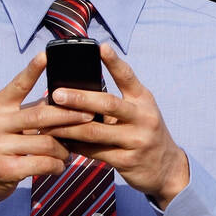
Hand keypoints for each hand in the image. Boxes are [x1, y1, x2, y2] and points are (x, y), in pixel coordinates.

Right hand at [0, 51, 96, 215]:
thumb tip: (64, 98)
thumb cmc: (0, 144)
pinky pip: (43, 164)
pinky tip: (59, 165)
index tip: (46, 54)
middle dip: (70, 115)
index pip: (18, 85)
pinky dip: (57, 165)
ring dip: (64, 148)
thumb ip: (28, 110)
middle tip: (90, 114)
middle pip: (40, 115)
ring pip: (46, 143)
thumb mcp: (6, 122)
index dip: (32, 69)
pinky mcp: (4, 169)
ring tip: (69, 151)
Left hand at [41, 43, 190, 205]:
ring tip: (48, 123)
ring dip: (69, 127)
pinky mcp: (128, 161)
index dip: (114, 62)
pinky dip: (76, 146)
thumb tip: (77, 92)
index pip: (128, 77)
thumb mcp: (139, 113)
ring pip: (96, 132)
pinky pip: (96, 152)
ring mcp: (137, 140)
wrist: (167, 168)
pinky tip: (62, 142)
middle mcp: (143, 117)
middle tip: (57, 94)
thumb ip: (116, 103)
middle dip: (80, 98)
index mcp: (144, 100)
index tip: (101, 47)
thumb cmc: (144, 133)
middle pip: (108, 104)